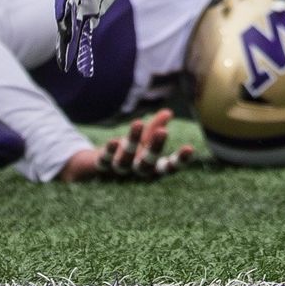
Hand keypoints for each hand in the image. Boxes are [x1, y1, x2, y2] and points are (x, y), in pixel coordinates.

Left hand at [61, 111, 196, 182]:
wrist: (94, 169)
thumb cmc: (126, 154)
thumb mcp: (141, 140)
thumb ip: (154, 128)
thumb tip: (168, 112)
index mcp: (149, 168)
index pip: (167, 167)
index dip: (178, 160)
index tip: (189, 148)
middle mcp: (134, 173)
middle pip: (147, 164)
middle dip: (155, 148)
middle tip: (164, 132)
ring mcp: (118, 172)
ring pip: (125, 161)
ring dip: (132, 142)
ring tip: (137, 122)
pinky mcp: (101, 167)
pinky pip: (105, 161)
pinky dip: (109, 152)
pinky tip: (114, 141)